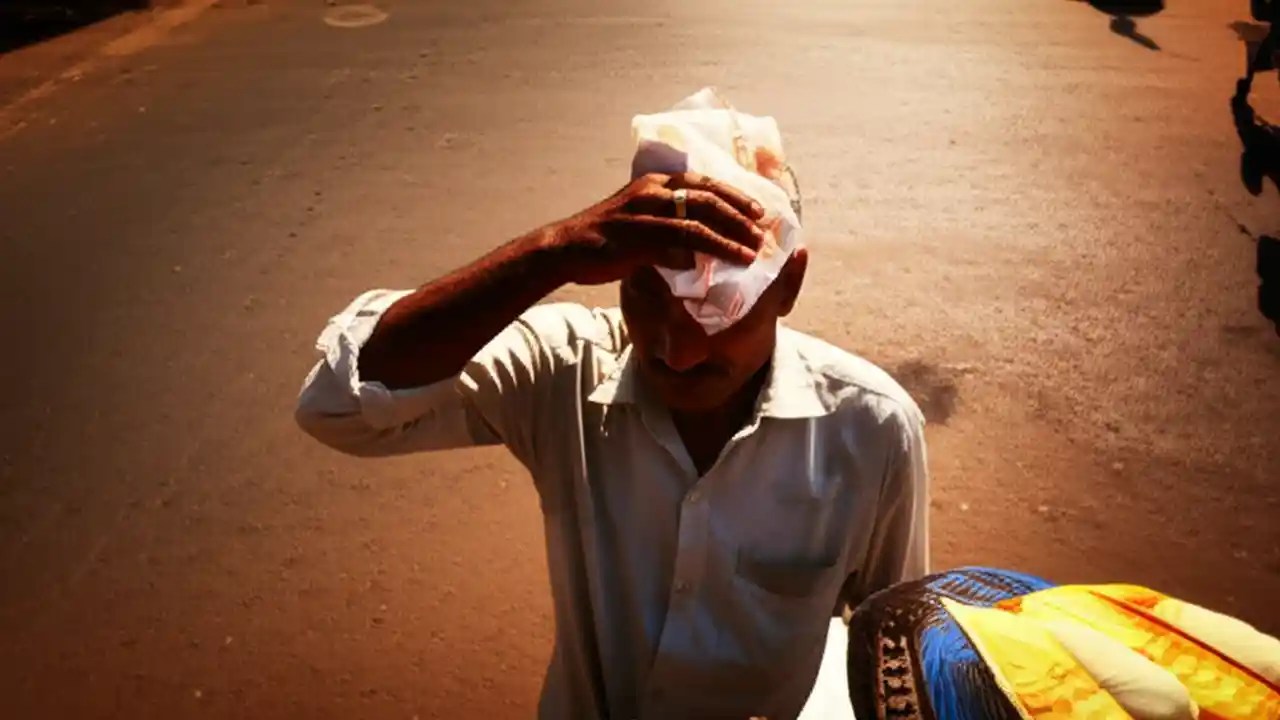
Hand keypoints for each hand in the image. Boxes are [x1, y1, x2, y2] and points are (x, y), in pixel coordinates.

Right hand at [551, 172, 768, 285]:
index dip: (735, 195)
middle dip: (739, 216)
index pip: (703, 183)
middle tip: (762, 232)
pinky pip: (673, 248)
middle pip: (706, 199)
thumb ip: (668, 220)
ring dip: (727, 239)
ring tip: (749, 253)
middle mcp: (651, 193)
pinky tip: (716, 267)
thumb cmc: (606, 236)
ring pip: (695, 224)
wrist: (567, 248)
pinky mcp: (634, 241)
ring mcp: (642, 216)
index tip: (759, 210)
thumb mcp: (639, 216)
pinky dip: (698, 257)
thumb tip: (700, 237)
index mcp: (655, 183)